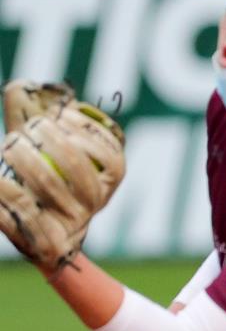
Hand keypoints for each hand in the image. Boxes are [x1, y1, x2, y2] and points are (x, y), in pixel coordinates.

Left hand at [0, 86, 126, 272]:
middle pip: (79, 168)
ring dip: (26, 162)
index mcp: (109, 178)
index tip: (57, 117)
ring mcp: (75, 224)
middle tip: (23, 131)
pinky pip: (24, 213)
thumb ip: (30, 113)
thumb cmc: (36, 177)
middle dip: (50, 142)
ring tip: (8, 147)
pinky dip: (6, 192)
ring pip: (51, 188)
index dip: (84, 131)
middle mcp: (98, 202)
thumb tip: (22, 85)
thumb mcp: (37, 143)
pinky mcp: (50, 245)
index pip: (110, 154)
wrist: (34, 232)